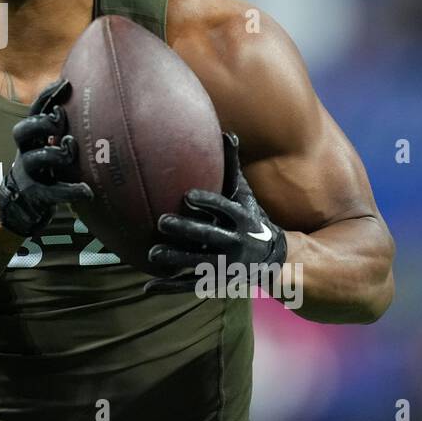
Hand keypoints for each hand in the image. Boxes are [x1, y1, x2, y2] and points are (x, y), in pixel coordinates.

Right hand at [0, 78, 93, 237]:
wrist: (20, 207)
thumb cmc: (44, 170)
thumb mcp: (46, 146)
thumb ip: (59, 130)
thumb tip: (92, 103)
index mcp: (30, 138)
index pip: (33, 112)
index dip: (46, 97)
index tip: (64, 83)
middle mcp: (25, 153)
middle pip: (22, 131)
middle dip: (41, 122)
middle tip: (60, 118)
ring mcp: (28, 175)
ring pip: (34, 159)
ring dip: (55, 152)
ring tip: (71, 147)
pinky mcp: (36, 196)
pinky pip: (52, 192)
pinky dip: (70, 190)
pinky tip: (87, 191)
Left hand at [143, 132, 286, 293]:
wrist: (275, 261)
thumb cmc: (250, 218)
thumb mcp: (244, 196)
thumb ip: (233, 168)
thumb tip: (228, 133)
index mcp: (244, 220)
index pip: (226, 209)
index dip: (209, 202)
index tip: (187, 195)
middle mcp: (237, 243)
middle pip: (211, 236)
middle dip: (188, 230)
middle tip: (162, 221)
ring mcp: (226, 266)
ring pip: (199, 262)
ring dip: (176, 259)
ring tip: (152, 253)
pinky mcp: (215, 282)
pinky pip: (190, 286)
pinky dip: (169, 287)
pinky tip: (147, 287)